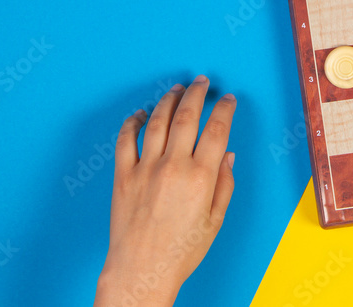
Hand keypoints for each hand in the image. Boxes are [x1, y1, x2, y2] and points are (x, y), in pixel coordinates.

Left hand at [95, 76, 235, 306]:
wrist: (142, 270)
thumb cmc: (180, 251)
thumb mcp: (215, 220)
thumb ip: (224, 184)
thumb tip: (227, 155)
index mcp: (201, 177)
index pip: (217, 129)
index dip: (225, 109)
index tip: (228, 99)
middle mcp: (173, 166)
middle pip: (187, 116)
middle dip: (197, 93)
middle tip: (202, 82)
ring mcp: (145, 169)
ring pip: (157, 121)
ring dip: (168, 100)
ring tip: (176, 90)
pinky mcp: (123, 176)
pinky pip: (126, 140)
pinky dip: (132, 122)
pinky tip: (139, 113)